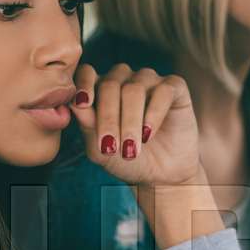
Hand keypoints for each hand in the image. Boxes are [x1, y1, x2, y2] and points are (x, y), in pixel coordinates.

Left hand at [69, 63, 201, 188]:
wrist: (160, 176)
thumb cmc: (126, 160)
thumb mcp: (101, 149)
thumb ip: (88, 126)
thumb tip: (75, 104)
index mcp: (100, 89)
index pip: (87, 73)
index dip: (84, 85)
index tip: (84, 104)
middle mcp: (124, 79)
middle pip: (111, 84)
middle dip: (108, 118)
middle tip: (111, 147)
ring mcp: (150, 81)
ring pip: (135, 88)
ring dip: (130, 121)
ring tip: (132, 148)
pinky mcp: (174, 88)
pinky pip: (163, 91)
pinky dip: (154, 113)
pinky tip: (148, 134)